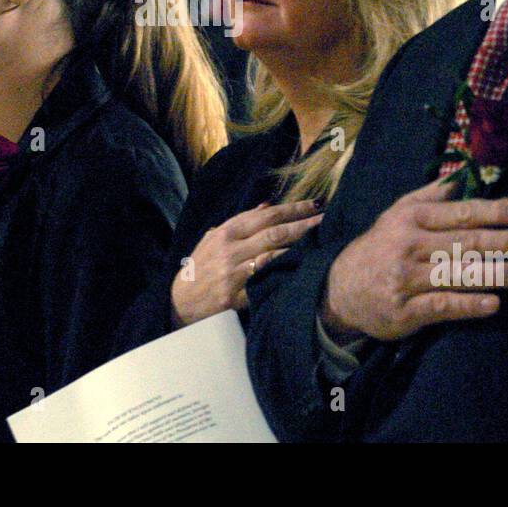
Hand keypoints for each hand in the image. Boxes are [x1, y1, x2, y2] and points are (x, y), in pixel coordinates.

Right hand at [171, 199, 321, 327]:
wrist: (179, 303)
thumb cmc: (199, 269)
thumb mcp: (213, 240)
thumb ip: (240, 223)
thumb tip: (266, 205)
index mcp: (225, 232)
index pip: (265, 215)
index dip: (292, 207)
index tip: (315, 203)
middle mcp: (229, 248)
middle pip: (274, 231)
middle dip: (304, 222)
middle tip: (327, 217)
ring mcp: (233, 272)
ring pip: (274, 253)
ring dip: (301, 245)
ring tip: (323, 239)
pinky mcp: (235, 295)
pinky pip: (265, 279)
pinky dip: (285, 270)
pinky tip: (303, 266)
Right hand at [322, 178, 507, 342]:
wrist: (341, 289)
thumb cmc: (380, 247)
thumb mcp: (397, 214)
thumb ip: (430, 196)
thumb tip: (462, 175)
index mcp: (410, 219)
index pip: (459, 213)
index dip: (492, 212)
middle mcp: (408, 246)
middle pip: (463, 243)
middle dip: (502, 241)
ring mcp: (406, 279)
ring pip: (456, 274)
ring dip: (493, 273)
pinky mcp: (405, 310)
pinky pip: (442, 306)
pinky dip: (468, 305)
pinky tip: (494, 304)